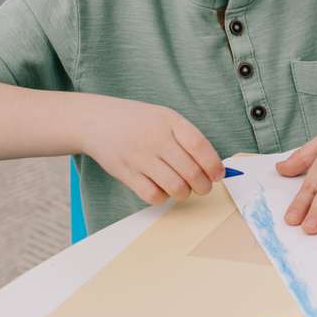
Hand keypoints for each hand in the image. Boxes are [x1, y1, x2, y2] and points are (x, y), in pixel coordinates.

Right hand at [80, 97, 223, 206]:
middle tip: (204, 187)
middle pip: (190, 170)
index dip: (213, 164)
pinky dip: (163, 198)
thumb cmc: (139, 121)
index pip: (199, 146)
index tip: (219, 174)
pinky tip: (164, 190)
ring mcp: (139, 157)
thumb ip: (188, 137)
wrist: (97, 121)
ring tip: (185, 190)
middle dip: (203, 185)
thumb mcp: (166, 118)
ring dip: (185, 193)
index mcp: (170, 122)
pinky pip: (152, 195)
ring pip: (174, 186)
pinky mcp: (125, 174)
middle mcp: (155, 139)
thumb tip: (212, 165)